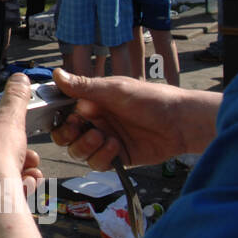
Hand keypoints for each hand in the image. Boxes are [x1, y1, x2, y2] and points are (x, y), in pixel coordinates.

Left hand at [0, 74, 43, 202]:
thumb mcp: (11, 117)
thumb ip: (16, 96)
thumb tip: (20, 78)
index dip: (6, 134)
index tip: (19, 139)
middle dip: (15, 154)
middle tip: (30, 158)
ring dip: (16, 171)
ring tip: (30, 174)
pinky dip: (6, 186)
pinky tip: (22, 185)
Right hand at [49, 68, 221, 169]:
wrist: (180, 123)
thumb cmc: (151, 99)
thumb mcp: (115, 90)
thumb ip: (84, 86)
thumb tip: (57, 74)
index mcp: (91, 103)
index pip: (62, 113)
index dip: (59, 118)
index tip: (65, 117)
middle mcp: (95, 122)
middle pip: (65, 136)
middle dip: (67, 135)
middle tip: (78, 129)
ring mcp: (105, 141)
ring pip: (78, 152)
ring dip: (85, 146)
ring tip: (101, 137)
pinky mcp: (116, 158)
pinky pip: (97, 163)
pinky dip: (101, 157)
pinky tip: (115, 146)